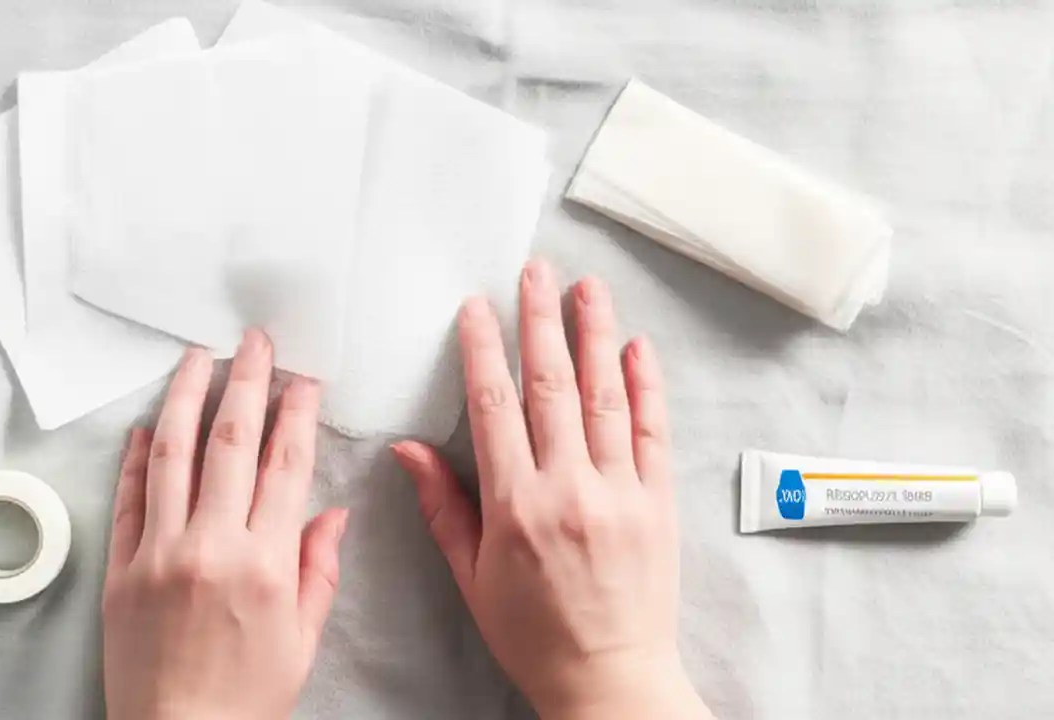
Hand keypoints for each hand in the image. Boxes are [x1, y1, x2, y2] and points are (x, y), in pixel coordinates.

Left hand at [102, 331, 347, 719]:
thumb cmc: (248, 697)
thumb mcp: (303, 638)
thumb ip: (318, 567)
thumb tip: (331, 511)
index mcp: (266, 563)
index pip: (287, 465)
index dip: (297, 412)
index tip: (304, 380)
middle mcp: (212, 546)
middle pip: (230, 442)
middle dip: (247, 381)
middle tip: (254, 341)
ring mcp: (159, 553)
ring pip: (171, 453)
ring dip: (186, 396)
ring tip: (197, 357)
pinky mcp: (120, 569)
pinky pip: (129, 497)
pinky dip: (136, 456)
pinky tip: (147, 425)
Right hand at [393, 260, 710, 719]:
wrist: (609, 677)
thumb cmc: (532, 633)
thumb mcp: (471, 576)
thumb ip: (444, 506)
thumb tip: (409, 447)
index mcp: (516, 506)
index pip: (495, 407)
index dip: (484, 350)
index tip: (477, 308)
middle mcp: (570, 488)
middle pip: (552, 386)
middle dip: (541, 321)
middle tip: (535, 271)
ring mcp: (620, 491)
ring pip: (606, 396)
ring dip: (596, 335)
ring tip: (588, 287)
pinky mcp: (658, 502)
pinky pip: (654, 432)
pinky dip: (647, 385)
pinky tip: (638, 347)